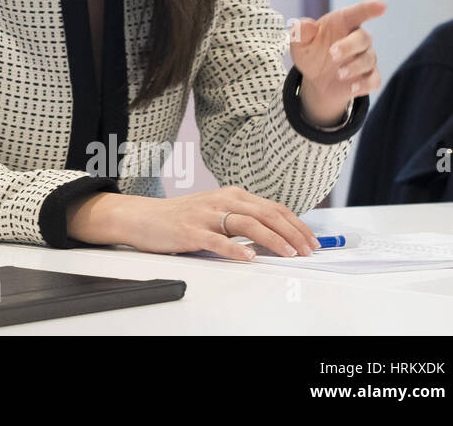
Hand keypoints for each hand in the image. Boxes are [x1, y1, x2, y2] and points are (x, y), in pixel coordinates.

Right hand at [65, 185, 319, 260]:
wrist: (141, 217)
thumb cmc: (180, 217)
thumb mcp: (215, 211)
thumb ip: (241, 218)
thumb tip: (276, 234)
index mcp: (230, 195)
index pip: (272, 207)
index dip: (296, 223)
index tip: (311, 240)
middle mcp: (221, 201)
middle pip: (265, 213)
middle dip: (292, 232)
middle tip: (308, 249)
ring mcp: (205, 216)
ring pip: (246, 224)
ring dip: (272, 239)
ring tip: (289, 253)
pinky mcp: (190, 232)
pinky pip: (216, 240)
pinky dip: (234, 249)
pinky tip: (248, 257)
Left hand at [290, 0, 386, 123]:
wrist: (315, 79)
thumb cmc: (311, 52)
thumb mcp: (299, 43)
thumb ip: (300, 32)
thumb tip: (305, 25)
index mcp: (342, 24)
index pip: (358, 13)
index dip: (369, 8)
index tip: (381, 6)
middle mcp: (357, 39)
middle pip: (363, 38)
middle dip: (349, 45)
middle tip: (332, 54)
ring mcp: (365, 58)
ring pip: (368, 60)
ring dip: (354, 67)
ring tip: (339, 74)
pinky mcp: (368, 77)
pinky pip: (374, 80)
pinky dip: (365, 85)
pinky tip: (351, 89)